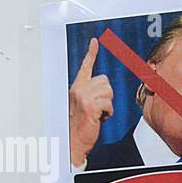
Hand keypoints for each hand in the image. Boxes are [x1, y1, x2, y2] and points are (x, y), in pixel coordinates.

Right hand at [68, 37, 112, 168]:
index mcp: (77, 88)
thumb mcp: (84, 105)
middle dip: (107, 95)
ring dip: (107, 104)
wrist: (73, 141)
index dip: (91, 53)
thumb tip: (104, 87)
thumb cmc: (81, 125)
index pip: (85, 66)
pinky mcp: (90, 105)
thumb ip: (92, 93)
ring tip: (97, 114)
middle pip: (106, 81)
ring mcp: (83, 96)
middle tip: (97, 108)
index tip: (95, 41)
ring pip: (109, 91)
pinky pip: (109, 103)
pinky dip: (108, 112)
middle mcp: (78, 89)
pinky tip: (98, 118)